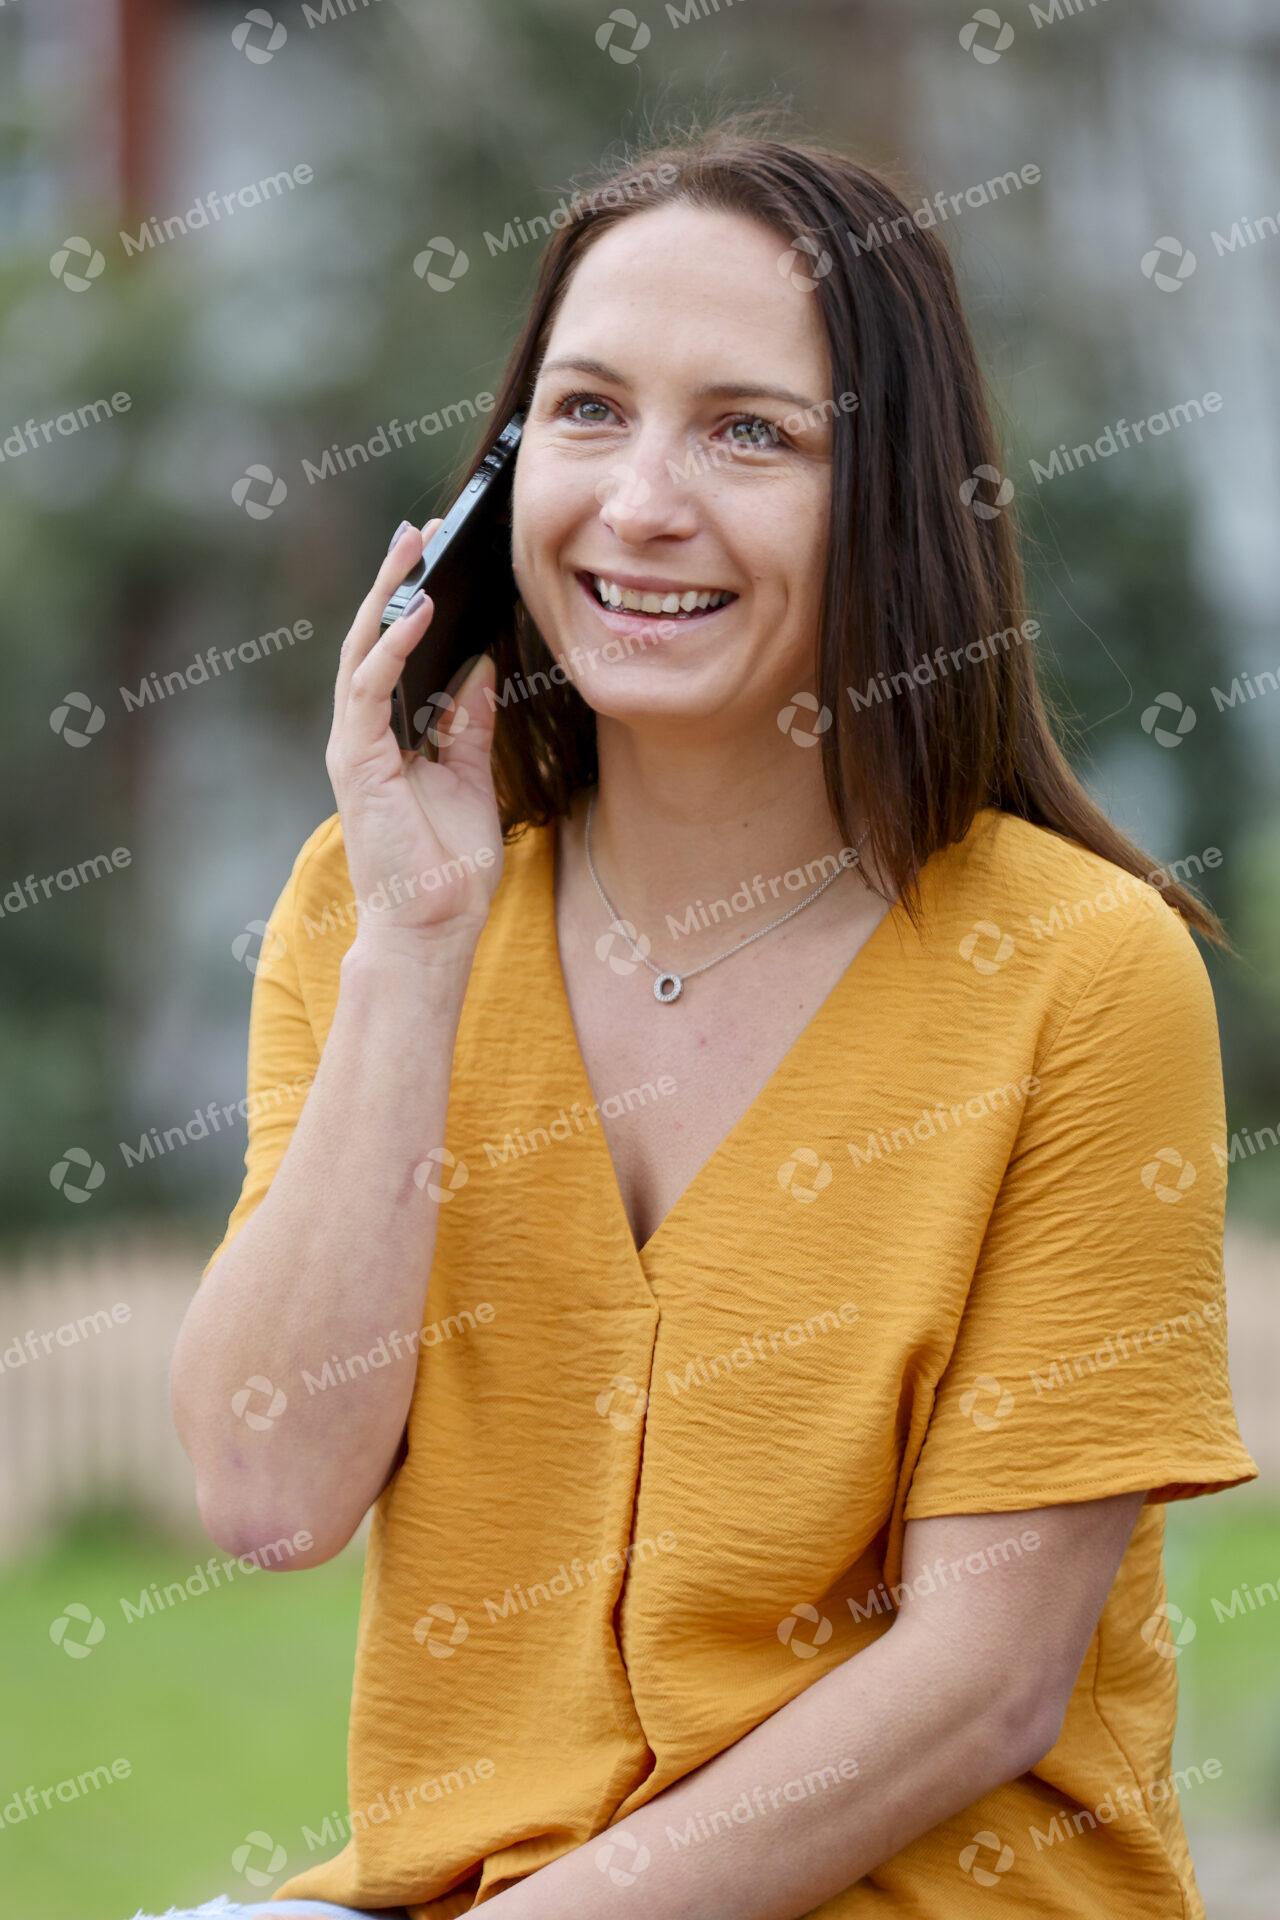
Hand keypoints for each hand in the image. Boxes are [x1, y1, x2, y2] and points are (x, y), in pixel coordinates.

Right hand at [326, 518, 503, 951]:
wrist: (434, 927)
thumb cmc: (449, 865)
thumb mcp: (472, 776)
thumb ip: (469, 720)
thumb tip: (481, 663)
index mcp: (387, 735)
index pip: (395, 652)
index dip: (413, 600)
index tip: (441, 554)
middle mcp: (362, 732)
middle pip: (373, 637)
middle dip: (397, 580)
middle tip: (423, 528)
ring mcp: (354, 744)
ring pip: (363, 650)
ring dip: (388, 595)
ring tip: (415, 546)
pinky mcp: (356, 760)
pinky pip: (371, 688)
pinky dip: (392, 646)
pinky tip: (418, 612)